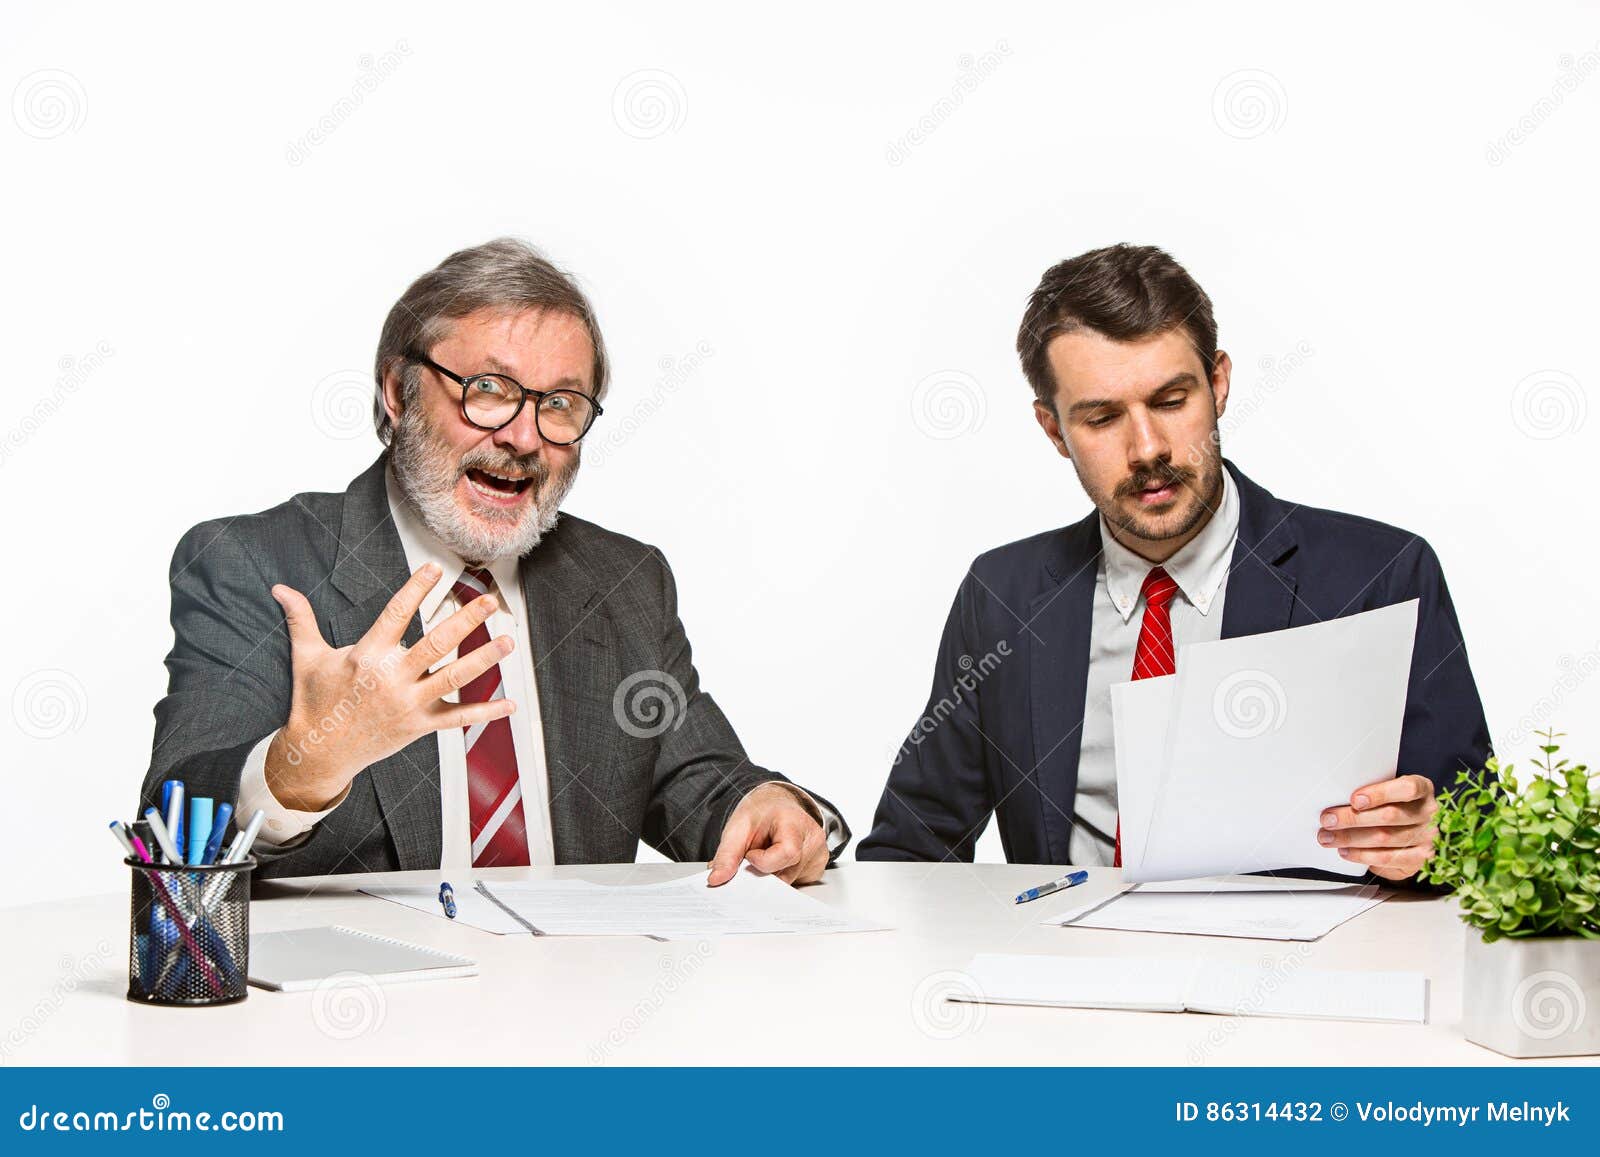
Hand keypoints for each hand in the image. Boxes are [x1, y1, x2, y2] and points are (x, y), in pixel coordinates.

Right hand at [264, 562, 515, 809]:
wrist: (318, 753)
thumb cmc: (315, 700)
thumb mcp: (307, 657)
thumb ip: (301, 620)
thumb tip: (280, 589)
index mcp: (366, 657)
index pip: (396, 615)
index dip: (415, 590)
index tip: (435, 569)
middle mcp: (391, 679)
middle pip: (435, 644)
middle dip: (465, 620)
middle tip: (489, 600)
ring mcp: (408, 704)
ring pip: (453, 678)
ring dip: (484, 660)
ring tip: (508, 641)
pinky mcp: (419, 727)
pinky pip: (458, 718)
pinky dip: (486, 712)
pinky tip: (510, 704)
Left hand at [707, 782, 828, 886]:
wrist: (776, 806)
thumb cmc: (761, 814)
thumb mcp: (738, 828)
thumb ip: (726, 855)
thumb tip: (716, 880)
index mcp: (796, 822)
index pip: (787, 853)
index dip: (763, 861)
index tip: (750, 853)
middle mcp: (813, 838)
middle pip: (786, 873)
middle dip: (763, 874)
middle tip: (753, 859)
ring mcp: (819, 853)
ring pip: (790, 882)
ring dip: (772, 876)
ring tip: (766, 855)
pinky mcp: (819, 866)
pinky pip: (796, 882)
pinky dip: (782, 876)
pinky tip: (778, 862)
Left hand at [1317, 773, 1439, 880]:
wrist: (1410, 829)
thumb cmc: (1391, 803)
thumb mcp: (1386, 789)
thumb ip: (1369, 791)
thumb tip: (1333, 796)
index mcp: (1422, 789)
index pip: (1407, 788)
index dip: (1380, 794)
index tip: (1354, 799)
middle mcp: (1428, 813)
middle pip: (1390, 816)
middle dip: (1352, 818)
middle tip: (1327, 820)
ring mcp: (1426, 838)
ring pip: (1385, 839)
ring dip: (1351, 839)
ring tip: (1328, 838)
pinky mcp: (1419, 859)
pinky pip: (1388, 859)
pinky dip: (1362, 855)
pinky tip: (1345, 851)